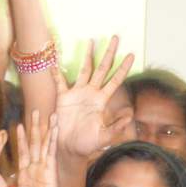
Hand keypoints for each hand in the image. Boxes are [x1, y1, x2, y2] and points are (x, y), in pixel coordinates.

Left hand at [0, 110, 62, 186]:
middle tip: (34, 111)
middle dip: (34, 128)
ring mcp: (44, 170)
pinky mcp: (50, 171)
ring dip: (44, 128)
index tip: (18, 126)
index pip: (24, 153)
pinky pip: (50, 151)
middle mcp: (37, 170)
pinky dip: (52, 138)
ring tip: (46, 113)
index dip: (21, 140)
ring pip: (43, 144)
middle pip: (34, 144)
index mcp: (27, 177)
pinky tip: (54, 126)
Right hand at [54, 37, 134, 158]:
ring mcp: (77, 93)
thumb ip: (116, 126)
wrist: (69, 149)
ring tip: (92, 40)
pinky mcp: (63, 98)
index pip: (115, 80)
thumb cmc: (87, 144)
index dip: (123, 68)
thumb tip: (130, 115)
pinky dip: (56, 71)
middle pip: (102, 69)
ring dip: (88, 55)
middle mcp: (91, 93)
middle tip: (116, 37)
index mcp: (102, 101)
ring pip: (84, 69)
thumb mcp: (104, 137)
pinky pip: (59, 81)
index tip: (132, 55)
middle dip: (109, 53)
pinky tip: (53, 60)